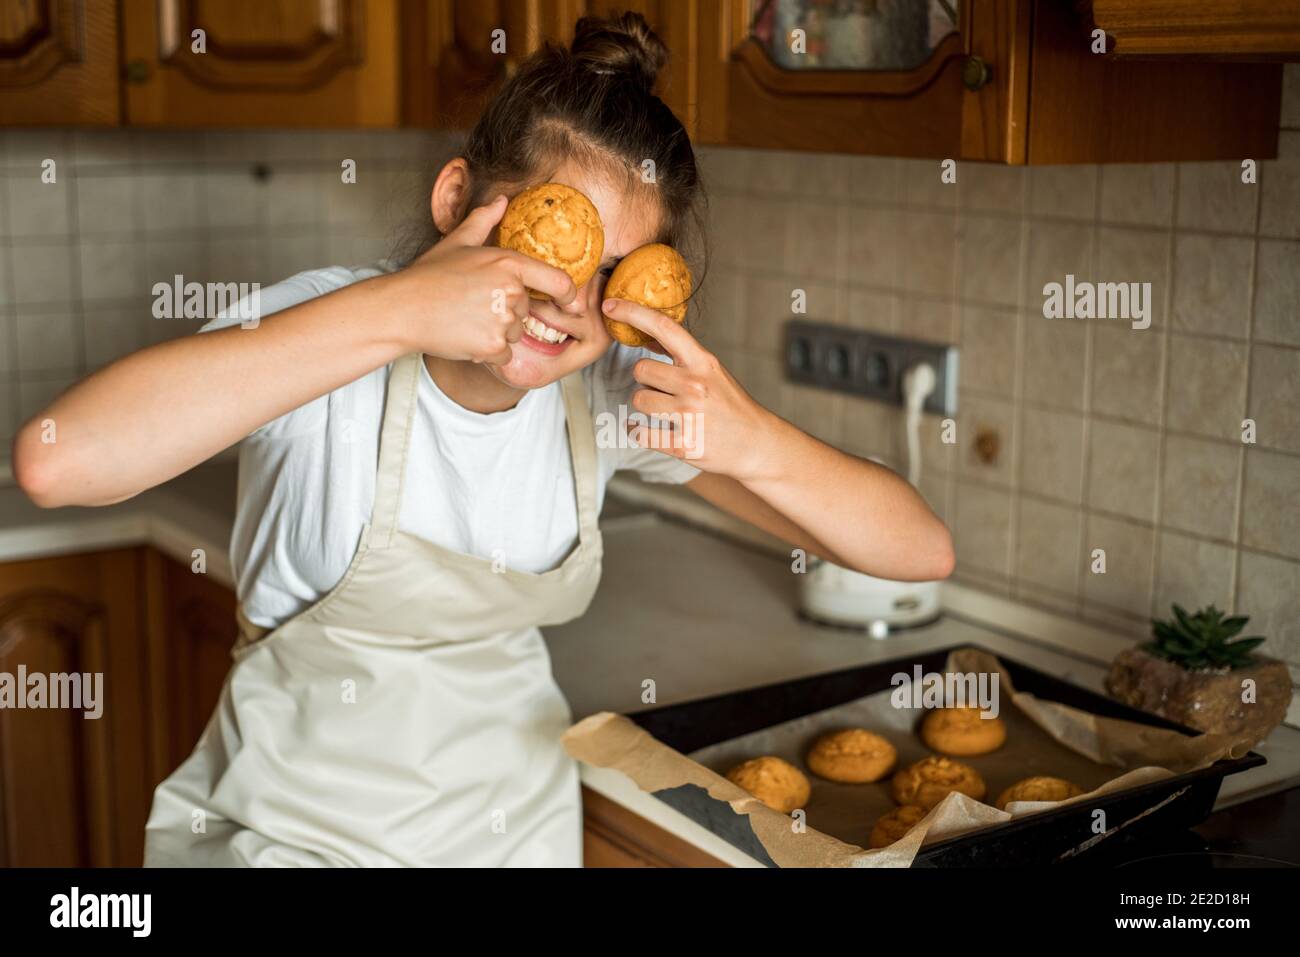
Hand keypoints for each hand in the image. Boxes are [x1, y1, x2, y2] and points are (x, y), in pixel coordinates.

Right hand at [389, 195, 576, 364]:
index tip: (567, 301)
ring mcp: (502, 320)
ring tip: (467, 319)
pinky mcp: (492, 346)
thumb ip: (484, 221)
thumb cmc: (428, 276)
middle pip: (526, 310)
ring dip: (497, 333)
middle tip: (474, 305)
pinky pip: (505, 355)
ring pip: (515, 334)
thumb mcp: (457, 242)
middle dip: (506, 312)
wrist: (402, 309)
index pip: (558, 281)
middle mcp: (511, 291)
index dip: (567, 294)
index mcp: (508, 263)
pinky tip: (466, 336)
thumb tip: (502, 201)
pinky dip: (489, 352)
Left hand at [602, 298, 786, 481]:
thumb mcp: (713, 371)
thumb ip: (683, 356)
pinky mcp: (682, 445)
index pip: (663, 327)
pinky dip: (638, 431)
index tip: (609, 306)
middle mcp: (695, 386)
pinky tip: (648, 429)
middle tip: (664, 389)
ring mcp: (689, 416)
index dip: (632, 312)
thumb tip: (646, 336)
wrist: (756, 443)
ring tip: (666, 410)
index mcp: (704, 362)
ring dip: (646, 405)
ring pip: (639, 399)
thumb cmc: (730, 405)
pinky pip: (640, 433)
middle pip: (641, 369)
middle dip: (646, 379)